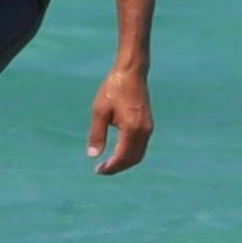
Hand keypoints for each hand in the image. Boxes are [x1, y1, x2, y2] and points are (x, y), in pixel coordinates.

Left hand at [85, 61, 152, 175]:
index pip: (122, 157)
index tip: (98, 170)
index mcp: (131, 128)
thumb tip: (93, 156)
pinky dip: (130, 154)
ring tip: (109, 163)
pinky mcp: (148, 124)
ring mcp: (148, 128)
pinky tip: (118, 151)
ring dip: (125, 162)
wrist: (131, 72)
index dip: (111, 167)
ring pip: (139, 154)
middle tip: (102, 169)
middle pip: (133, 159)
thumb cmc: (113, 89)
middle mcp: (143, 131)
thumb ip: (97, 134)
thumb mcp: (100, 111)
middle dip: (118, 167)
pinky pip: (141, 146)